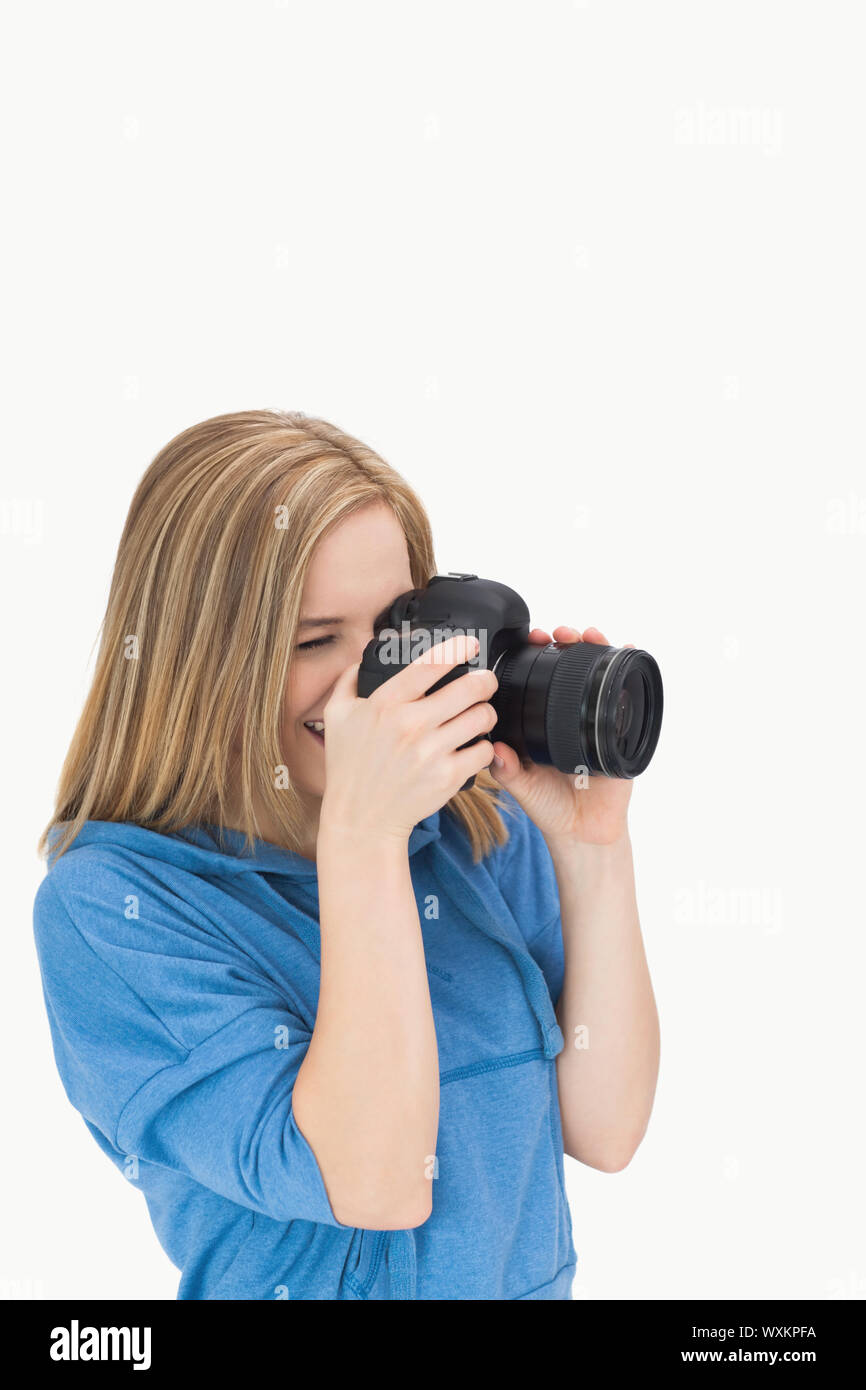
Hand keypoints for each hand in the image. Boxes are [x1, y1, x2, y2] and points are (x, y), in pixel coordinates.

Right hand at [319, 633, 498, 844]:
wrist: (362, 818)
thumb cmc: (349, 767)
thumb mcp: (335, 717)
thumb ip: (348, 680)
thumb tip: (363, 657)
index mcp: (384, 704)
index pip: (430, 665)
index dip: (457, 648)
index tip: (470, 644)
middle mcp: (410, 725)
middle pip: (470, 687)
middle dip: (484, 680)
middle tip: (484, 682)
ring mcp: (431, 752)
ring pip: (483, 717)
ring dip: (486, 712)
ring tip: (479, 714)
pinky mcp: (448, 777)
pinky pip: (484, 750)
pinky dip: (484, 746)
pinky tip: (473, 745)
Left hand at [489, 625, 635, 846]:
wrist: (584, 832)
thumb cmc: (550, 806)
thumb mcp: (523, 787)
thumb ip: (508, 770)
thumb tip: (495, 748)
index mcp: (544, 720)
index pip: (542, 677)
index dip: (538, 656)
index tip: (531, 639)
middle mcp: (571, 714)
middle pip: (572, 667)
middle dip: (568, 642)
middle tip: (560, 633)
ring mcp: (597, 719)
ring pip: (598, 674)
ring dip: (596, 648)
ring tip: (589, 634)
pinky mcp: (622, 731)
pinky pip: (626, 696)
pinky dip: (626, 672)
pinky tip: (624, 652)